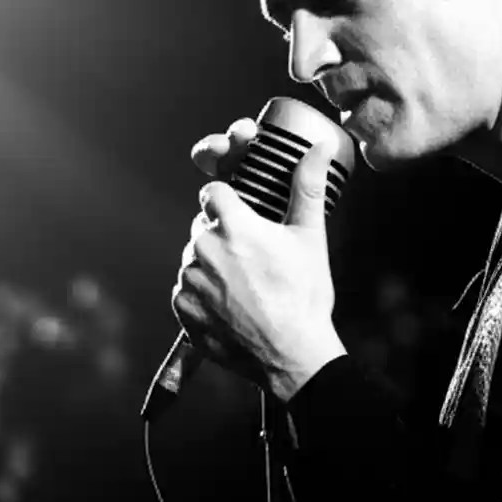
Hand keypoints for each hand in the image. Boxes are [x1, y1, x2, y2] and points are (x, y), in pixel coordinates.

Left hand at [171, 118, 346, 401]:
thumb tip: (319, 146)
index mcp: (233, 225)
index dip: (230, 202)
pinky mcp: (182, 310)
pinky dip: (202, 295)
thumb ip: (308, 186)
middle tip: (253, 259)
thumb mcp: (310, 237)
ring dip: (211, 266)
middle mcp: (204, 249)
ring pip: (193, 259)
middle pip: (203, 227)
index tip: (244, 217)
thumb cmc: (304, 295)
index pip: (213, 193)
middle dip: (223, 236)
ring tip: (244, 287)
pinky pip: (185, 291)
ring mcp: (190, 281)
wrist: (292, 355)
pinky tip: (230, 305)